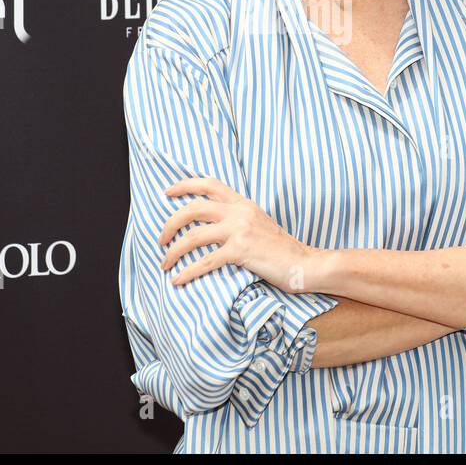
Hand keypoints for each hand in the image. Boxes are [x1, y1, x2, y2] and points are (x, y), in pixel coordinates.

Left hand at [158, 176, 316, 288]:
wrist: (304, 264)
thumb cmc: (281, 250)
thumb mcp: (259, 224)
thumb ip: (238, 218)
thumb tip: (213, 225)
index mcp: (243, 203)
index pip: (210, 184)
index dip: (185, 185)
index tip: (167, 192)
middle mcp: (240, 212)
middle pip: (194, 208)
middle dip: (171, 223)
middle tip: (161, 239)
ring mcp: (240, 231)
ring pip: (194, 235)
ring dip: (174, 250)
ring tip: (164, 263)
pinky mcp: (241, 252)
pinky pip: (206, 261)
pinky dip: (188, 271)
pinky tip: (178, 280)